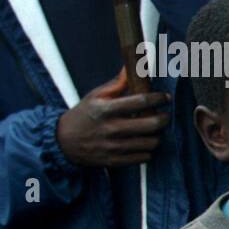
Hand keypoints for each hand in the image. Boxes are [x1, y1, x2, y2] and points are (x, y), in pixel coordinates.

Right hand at [56, 69, 170, 167]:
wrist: (63, 141)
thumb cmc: (84, 115)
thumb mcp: (96, 96)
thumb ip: (117, 83)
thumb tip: (132, 67)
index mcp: (106, 109)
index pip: (140, 102)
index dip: (158, 98)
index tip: (165, 97)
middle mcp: (111, 128)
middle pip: (151, 124)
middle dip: (164, 118)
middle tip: (165, 115)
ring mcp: (113, 147)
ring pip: (151, 142)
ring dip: (157, 135)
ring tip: (154, 130)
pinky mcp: (115, 161)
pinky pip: (144, 157)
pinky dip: (148, 150)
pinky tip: (144, 143)